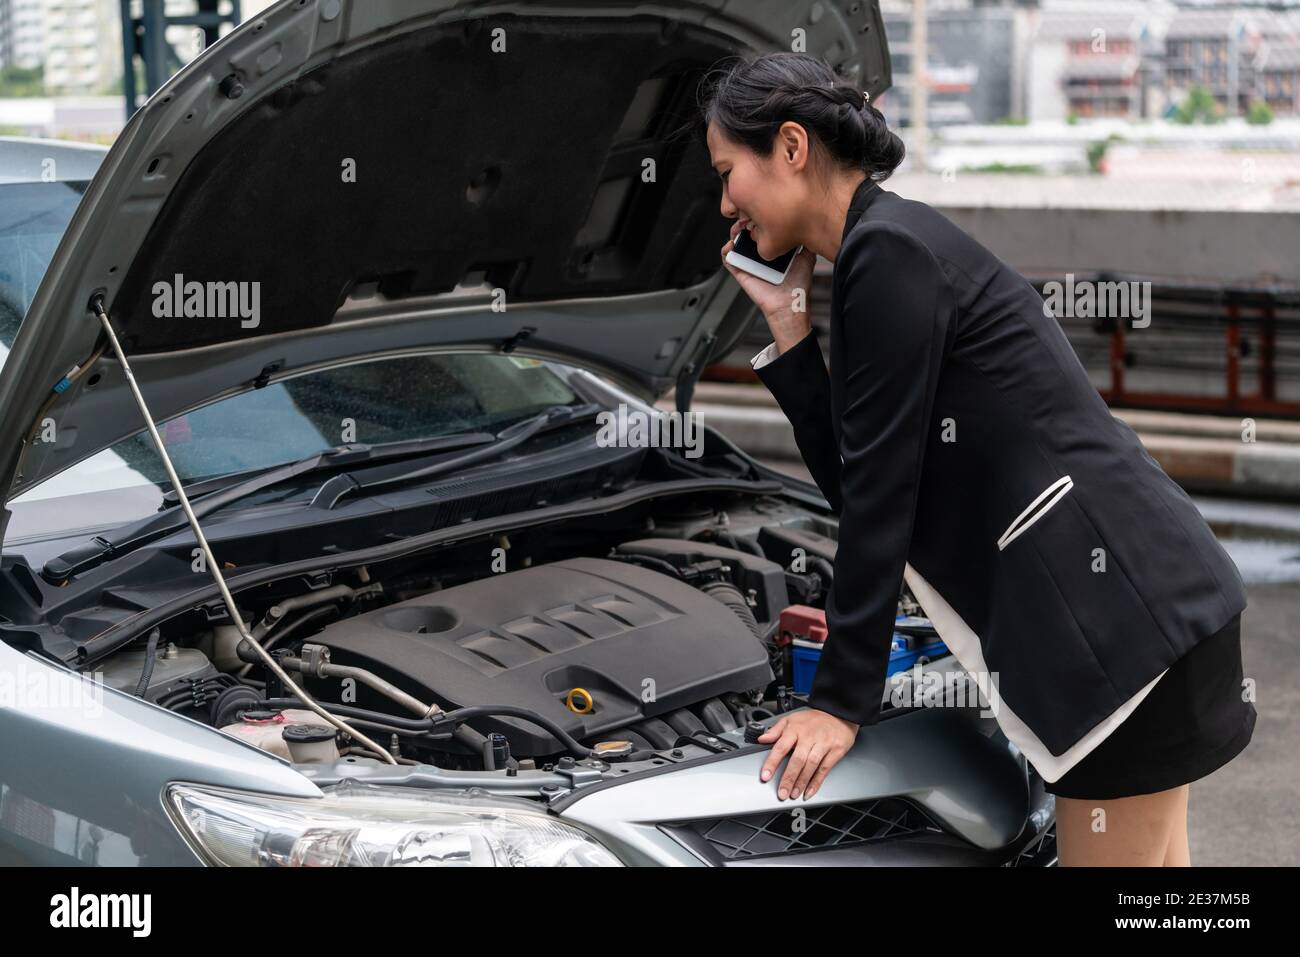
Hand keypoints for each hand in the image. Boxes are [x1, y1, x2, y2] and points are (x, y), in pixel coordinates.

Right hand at [721, 218, 815, 353]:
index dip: (761, 219)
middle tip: (751, 217)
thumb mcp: (807, 257)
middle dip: (746, 221)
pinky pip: (727, 258)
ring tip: (740, 227)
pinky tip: (732, 244)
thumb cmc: (798, 285)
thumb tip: (811, 226)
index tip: (764, 211)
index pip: (763, 230)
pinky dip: (726, 250)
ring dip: (734, 231)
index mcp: (772, 250)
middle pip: (748, 232)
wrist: (789, 303)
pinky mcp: (740, 272)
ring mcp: (749, 262)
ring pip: (735, 241)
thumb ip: (806, 242)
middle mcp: (760, 255)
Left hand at [757, 708, 859, 800]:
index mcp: (795, 729)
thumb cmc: (814, 719)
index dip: (772, 763)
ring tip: (793, 794)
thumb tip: (762, 739)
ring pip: (811, 766)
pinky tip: (808, 792)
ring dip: (801, 782)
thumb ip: (775, 730)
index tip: (765, 776)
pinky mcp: (835, 751)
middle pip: (797, 760)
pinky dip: (816, 782)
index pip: (781, 747)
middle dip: (788, 778)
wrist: (839, 714)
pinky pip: (824, 769)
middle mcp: (809, 737)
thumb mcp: (792, 719)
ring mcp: (823, 744)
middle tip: (782, 793)